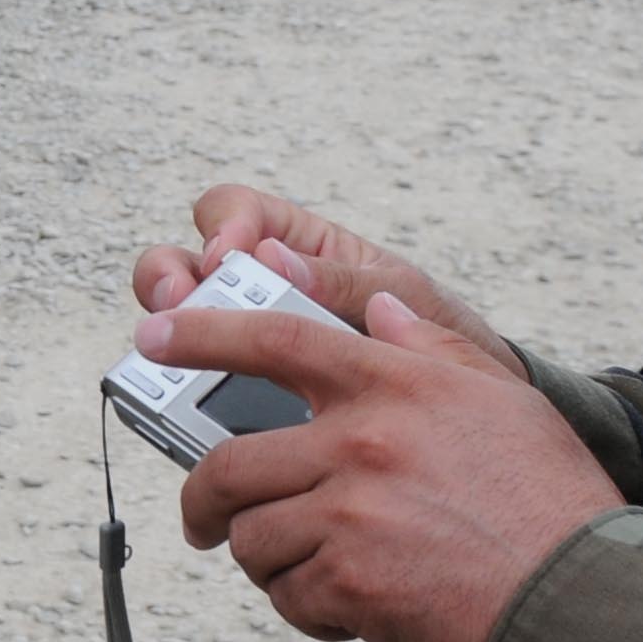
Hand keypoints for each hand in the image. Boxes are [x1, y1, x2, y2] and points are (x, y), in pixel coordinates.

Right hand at [135, 185, 523, 385]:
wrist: (475, 429)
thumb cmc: (448, 349)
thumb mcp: (416, 304)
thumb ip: (350, 282)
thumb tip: (275, 257)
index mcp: (302, 250)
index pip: (235, 212)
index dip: (223, 227)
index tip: (228, 259)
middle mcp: (261, 293)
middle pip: (181, 266)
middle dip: (167, 281)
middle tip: (176, 306)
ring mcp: (246, 351)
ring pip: (180, 331)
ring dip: (171, 343)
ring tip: (171, 364)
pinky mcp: (241, 404)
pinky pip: (197, 396)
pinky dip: (187, 405)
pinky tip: (199, 420)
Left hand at [140, 291, 620, 641]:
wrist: (580, 600)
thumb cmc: (549, 498)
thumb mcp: (502, 399)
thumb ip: (433, 348)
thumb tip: (379, 310)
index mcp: (394, 382)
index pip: (276, 339)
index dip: (202, 332)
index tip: (151, 335)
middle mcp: (361, 440)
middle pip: (228, 464)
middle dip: (202, 502)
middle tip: (204, 523)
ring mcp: (350, 511)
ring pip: (252, 537)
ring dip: (268, 562)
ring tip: (310, 573)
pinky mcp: (350, 581)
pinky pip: (287, 595)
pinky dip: (307, 608)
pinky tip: (350, 609)